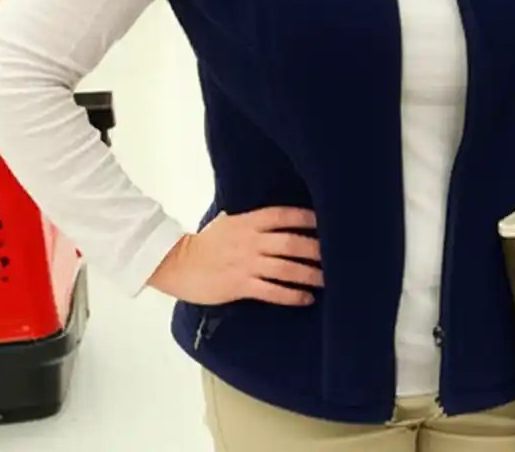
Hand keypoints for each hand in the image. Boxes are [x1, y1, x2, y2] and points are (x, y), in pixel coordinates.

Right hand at [149, 206, 322, 305]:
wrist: (176, 264)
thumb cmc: (204, 244)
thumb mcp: (227, 223)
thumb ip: (252, 222)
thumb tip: (277, 220)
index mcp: (248, 222)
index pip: (283, 216)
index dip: (306, 218)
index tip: (327, 222)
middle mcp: (251, 241)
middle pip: (292, 243)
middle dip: (317, 250)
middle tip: (337, 256)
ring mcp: (247, 264)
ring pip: (286, 269)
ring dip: (310, 274)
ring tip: (328, 280)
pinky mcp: (241, 285)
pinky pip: (272, 290)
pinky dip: (292, 295)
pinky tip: (306, 298)